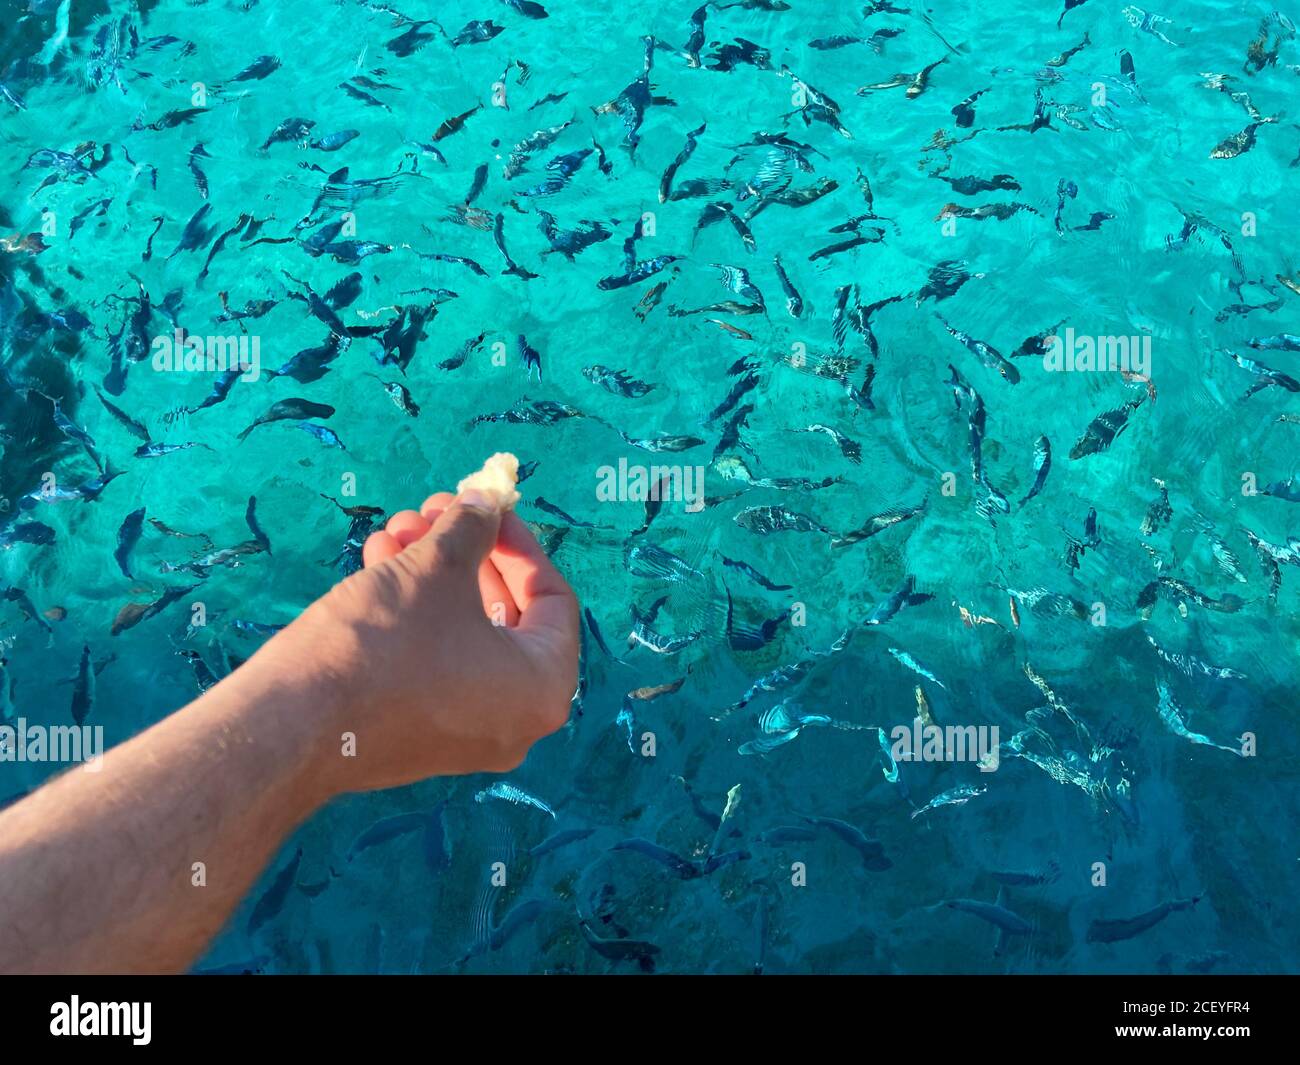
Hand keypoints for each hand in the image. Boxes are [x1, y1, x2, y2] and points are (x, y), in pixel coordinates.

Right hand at [289, 489, 578, 794]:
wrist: (293, 724)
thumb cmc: (387, 639)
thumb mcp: (436, 567)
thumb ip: (474, 528)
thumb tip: (488, 502)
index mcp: (543, 687)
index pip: (552, 598)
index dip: (518, 542)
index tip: (484, 506)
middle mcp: (517, 721)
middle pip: (505, 613)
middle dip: (466, 552)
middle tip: (429, 511)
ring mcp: (468, 735)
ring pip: (462, 632)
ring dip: (431, 573)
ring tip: (392, 531)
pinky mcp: (421, 736)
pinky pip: (436, 662)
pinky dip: (415, 614)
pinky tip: (377, 565)